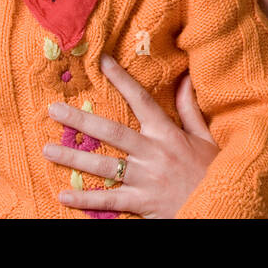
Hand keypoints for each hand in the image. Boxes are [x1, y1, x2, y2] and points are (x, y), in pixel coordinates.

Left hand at [42, 55, 219, 218]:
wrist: (220, 206)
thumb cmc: (211, 170)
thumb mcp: (205, 137)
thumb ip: (190, 109)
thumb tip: (185, 79)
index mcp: (167, 133)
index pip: (141, 100)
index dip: (121, 80)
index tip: (102, 62)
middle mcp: (153, 153)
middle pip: (111, 132)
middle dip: (81, 120)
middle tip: (54, 109)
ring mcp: (145, 179)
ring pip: (103, 166)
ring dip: (73, 158)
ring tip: (47, 149)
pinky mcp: (141, 202)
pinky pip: (108, 200)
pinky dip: (84, 199)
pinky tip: (62, 195)